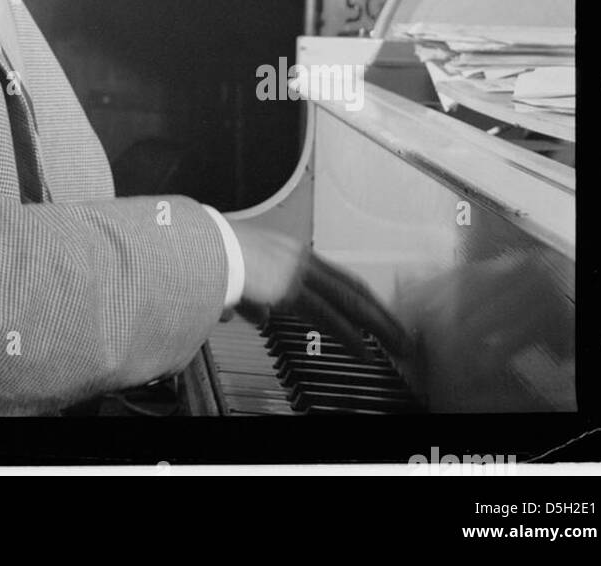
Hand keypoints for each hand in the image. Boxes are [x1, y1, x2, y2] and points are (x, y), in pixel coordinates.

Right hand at [230, 218, 410, 361]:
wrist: (200, 248)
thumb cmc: (212, 258)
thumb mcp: (238, 281)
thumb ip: (253, 301)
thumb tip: (258, 315)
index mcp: (289, 253)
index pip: (337, 277)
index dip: (359, 297)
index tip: (376, 313)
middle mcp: (299, 258)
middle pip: (352, 288)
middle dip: (379, 313)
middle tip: (401, 333)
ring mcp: (298, 272)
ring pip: (349, 302)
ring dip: (377, 326)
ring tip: (397, 346)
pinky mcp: (291, 289)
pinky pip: (328, 317)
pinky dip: (349, 336)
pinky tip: (364, 352)